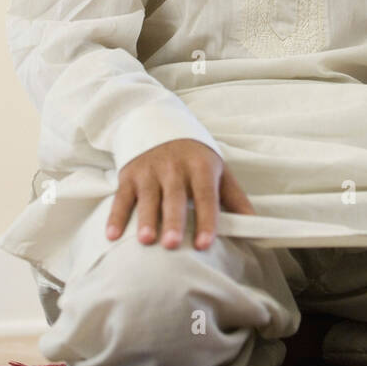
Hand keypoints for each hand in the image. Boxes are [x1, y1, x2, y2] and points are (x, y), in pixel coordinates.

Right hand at [105, 139, 255, 249]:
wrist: (158, 121)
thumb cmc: (194, 155)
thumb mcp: (217, 169)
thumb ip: (234, 198)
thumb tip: (254, 224)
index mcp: (201, 166)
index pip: (205, 194)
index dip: (206, 219)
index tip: (205, 244)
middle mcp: (174, 167)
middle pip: (175, 197)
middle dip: (174, 220)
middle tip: (173, 244)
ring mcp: (149, 170)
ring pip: (148, 197)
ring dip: (146, 219)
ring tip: (146, 241)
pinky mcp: (129, 175)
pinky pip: (121, 197)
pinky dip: (116, 216)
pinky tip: (112, 235)